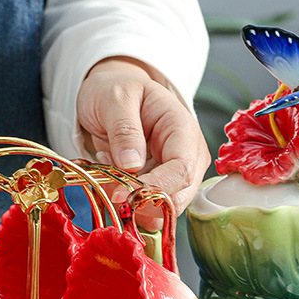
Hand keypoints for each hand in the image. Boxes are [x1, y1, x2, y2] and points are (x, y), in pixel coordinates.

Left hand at [76, 57, 209, 228]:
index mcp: (183, 129)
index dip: (154, 187)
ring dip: (133, 204)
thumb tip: (132, 165)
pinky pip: (149, 209)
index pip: (181, 169)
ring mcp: (177, 174)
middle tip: (109, 191)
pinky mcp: (162, 186)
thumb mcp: (116, 98)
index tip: (121, 194)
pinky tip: (114, 180)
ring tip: (109, 174)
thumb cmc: (117, 90)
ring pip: (164, 208)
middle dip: (143, 202)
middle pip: (178, 195)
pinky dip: (128, 204)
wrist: (113, 94)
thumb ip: (124, 129)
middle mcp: (189, 155)